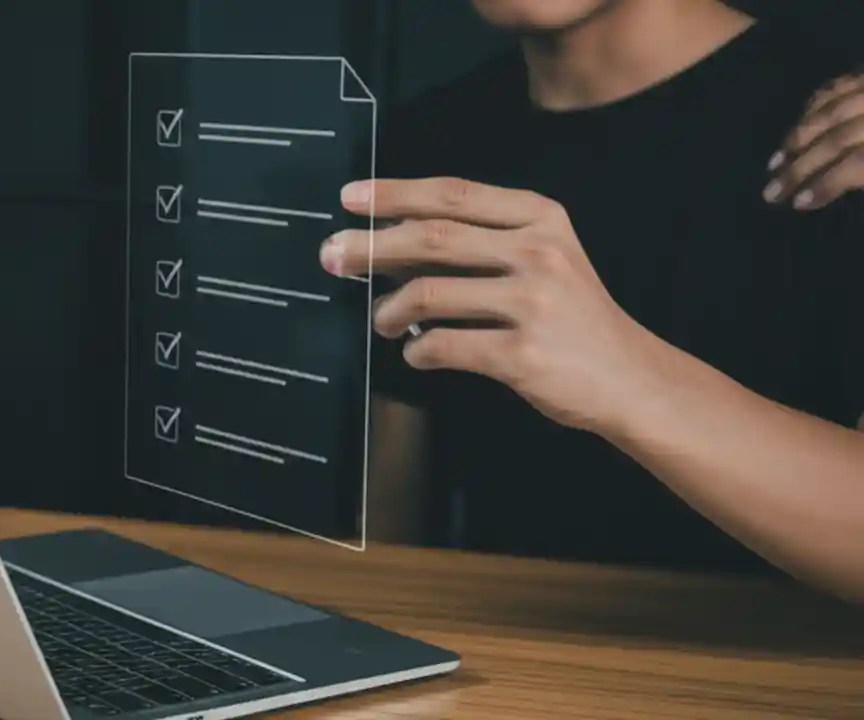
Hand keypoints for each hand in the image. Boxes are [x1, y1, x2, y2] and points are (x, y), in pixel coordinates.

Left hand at [323, 178, 676, 433]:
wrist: (629, 376)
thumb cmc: (572, 316)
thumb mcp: (542, 258)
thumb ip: (477, 244)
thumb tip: (389, 241)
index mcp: (539, 218)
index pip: (452, 194)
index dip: (394, 194)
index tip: (350, 199)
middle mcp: (538, 253)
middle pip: (432, 238)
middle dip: (370, 246)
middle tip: (333, 256)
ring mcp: (532, 304)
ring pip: (429, 294)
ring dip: (388, 308)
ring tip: (379, 319)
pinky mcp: (522, 355)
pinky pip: (443, 345)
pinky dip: (416, 350)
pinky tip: (414, 352)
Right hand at [766, 71, 863, 210]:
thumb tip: (849, 185)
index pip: (856, 164)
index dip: (827, 184)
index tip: (798, 204)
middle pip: (836, 139)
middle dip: (801, 167)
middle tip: (771, 191)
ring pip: (831, 110)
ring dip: (799, 137)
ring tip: (776, 161)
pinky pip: (840, 85)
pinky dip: (816, 104)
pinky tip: (801, 119)